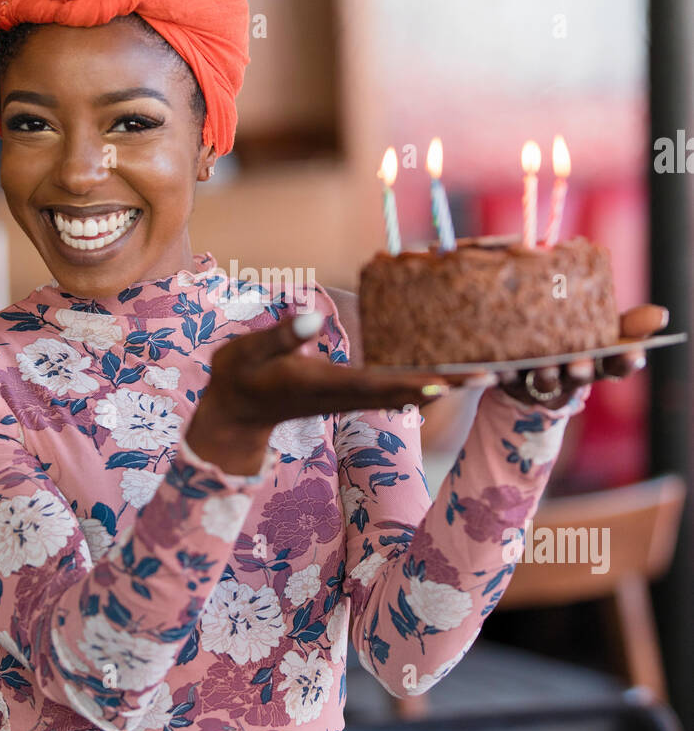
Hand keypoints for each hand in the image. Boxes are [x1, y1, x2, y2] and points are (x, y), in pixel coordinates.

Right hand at [185, 309, 487, 474]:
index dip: (413, 384)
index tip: (450, 382)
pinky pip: (396, 390)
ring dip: (446, 384)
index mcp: (324, 385)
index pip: (377, 385)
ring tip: (488, 374)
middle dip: (448, 385)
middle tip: (495, 375)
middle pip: (405, 392)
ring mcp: (350, 397)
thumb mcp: (248, 353)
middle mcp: (345, 395)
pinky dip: (426, 382)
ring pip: (406, 393)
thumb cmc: (239, 378)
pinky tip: (449, 374)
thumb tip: (313, 317)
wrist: (236, 414)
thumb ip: (281, 337)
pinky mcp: (351, 394)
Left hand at [496, 304, 668, 411]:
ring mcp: (539, 380)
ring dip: (544, 373)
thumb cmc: (575, 340)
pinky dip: (500, 374)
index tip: (636, 354)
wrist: (530, 364)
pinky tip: (496, 367)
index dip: (626, 361)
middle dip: (581, 371)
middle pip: (579, 377)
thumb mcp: (603, 330)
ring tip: (542, 366)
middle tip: (581, 364)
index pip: (617, 366)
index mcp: (596, 363)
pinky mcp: (510, 379)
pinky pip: (503, 378)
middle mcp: (569, 376)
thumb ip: (629, 324)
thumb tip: (661, 315)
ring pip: (543, 380)